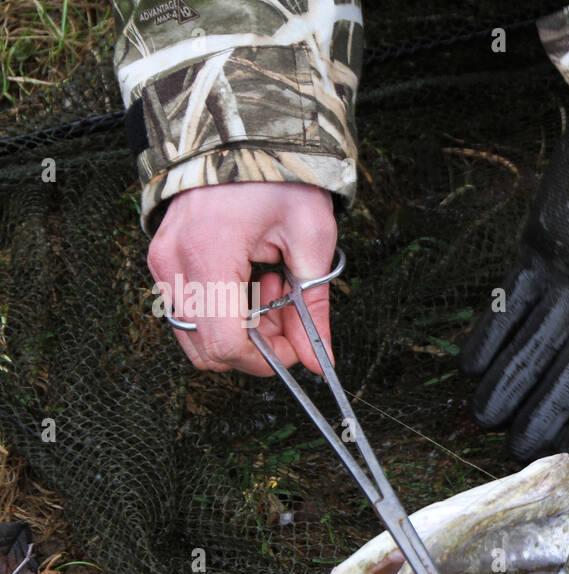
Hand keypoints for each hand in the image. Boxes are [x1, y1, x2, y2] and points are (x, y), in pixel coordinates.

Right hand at [148, 181, 337, 375]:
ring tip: (273, 285)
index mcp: (208, 254)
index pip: (226, 344)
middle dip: (257, 346)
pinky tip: (253, 279)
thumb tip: (319, 359)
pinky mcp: (162, 260)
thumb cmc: (277, 177)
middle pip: (207, 348)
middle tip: (290, 311)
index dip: (267, 360)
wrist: (239, 130)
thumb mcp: (311, 238)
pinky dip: (225, 311)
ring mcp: (161, 261)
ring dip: (242, 328)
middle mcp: (172, 263)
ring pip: (197, 334)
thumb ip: (313, 306)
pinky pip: (191, 310)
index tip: (297, 348)